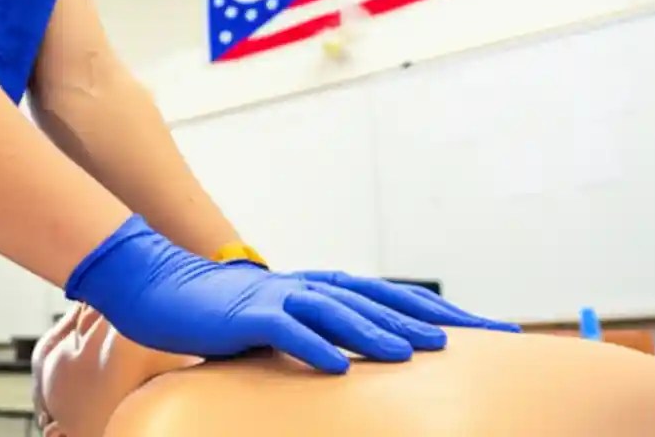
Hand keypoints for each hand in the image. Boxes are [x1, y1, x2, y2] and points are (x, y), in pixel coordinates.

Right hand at [65, 216, 513, 372]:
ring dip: (376, 332)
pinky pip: (285, 330)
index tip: (488, 331)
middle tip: (477, 337)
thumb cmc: (230, 315)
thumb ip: (324, 331)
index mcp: (327, 289)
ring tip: (413, 353)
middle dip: (430, 318)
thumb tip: (366, 357)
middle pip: (381, 299)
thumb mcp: (287, 322)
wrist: (166, 291)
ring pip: (338, 312)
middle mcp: (312, 287)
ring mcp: (280, 297)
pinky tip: (339, 366)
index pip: (396, 299)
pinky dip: (313, 346)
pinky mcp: (249, 315)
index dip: (443, 312)